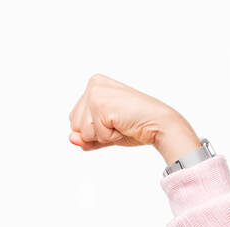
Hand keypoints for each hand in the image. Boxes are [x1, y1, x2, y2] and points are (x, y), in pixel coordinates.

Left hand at [67, 74, 198, 160]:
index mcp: (93, 86)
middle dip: (96, 133)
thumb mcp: (104, 133)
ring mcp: (96, 93)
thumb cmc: (134, 126)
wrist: (159, 124)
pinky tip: (122, 124)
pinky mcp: (101, 104)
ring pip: (82, 132)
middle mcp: (93, 85)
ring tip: (120, 122)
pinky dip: (109, 137)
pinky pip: (94, 135)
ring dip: (102, 135)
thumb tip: (71, 138)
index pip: (74, 121)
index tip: (114, 120)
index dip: (93, 130)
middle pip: (74, 126)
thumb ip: (85, 138)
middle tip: (118, 122)